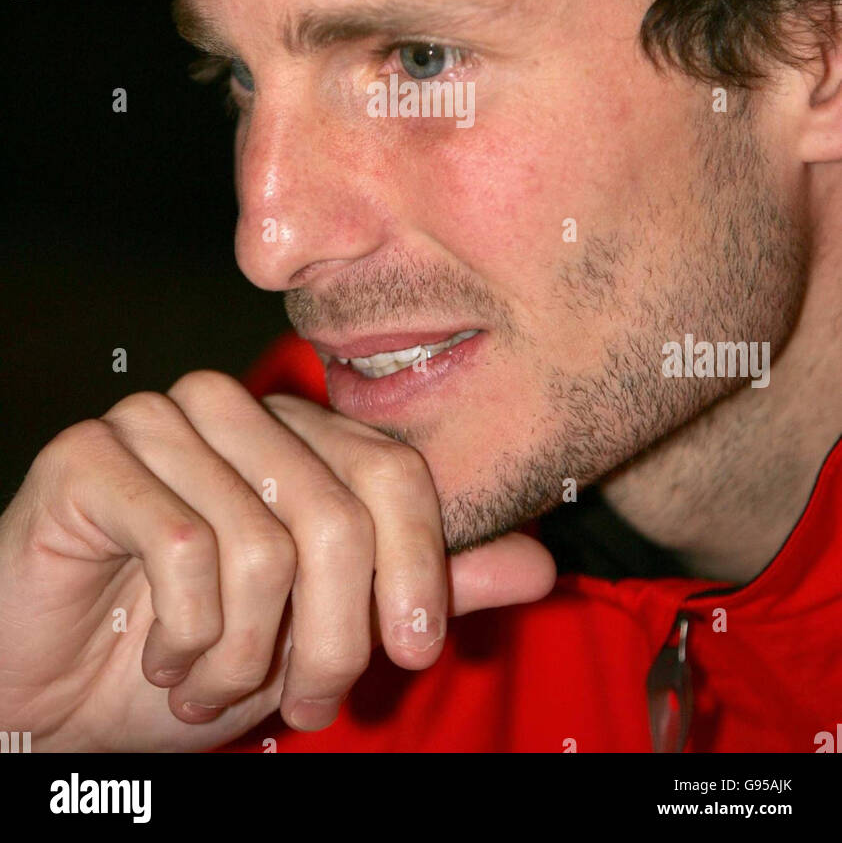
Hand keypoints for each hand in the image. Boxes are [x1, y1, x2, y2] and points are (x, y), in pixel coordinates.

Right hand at [0, 370, 556, 751]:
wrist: (61, 693)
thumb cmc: (198, 654)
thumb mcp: (325, 632)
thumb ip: (423, 587)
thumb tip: (541, 562)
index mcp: (297, 433)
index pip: (394, 472)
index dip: (418, 568)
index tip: (409, 652)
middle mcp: (235, 408)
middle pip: (336, 514)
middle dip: (329, 642)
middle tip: (304, 706)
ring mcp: (159, 421)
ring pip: (261, 544)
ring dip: (242, 656)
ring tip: (207, 684)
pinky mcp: (91, 454)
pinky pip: (181, 545)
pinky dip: (183, 636)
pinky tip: (160, 656)